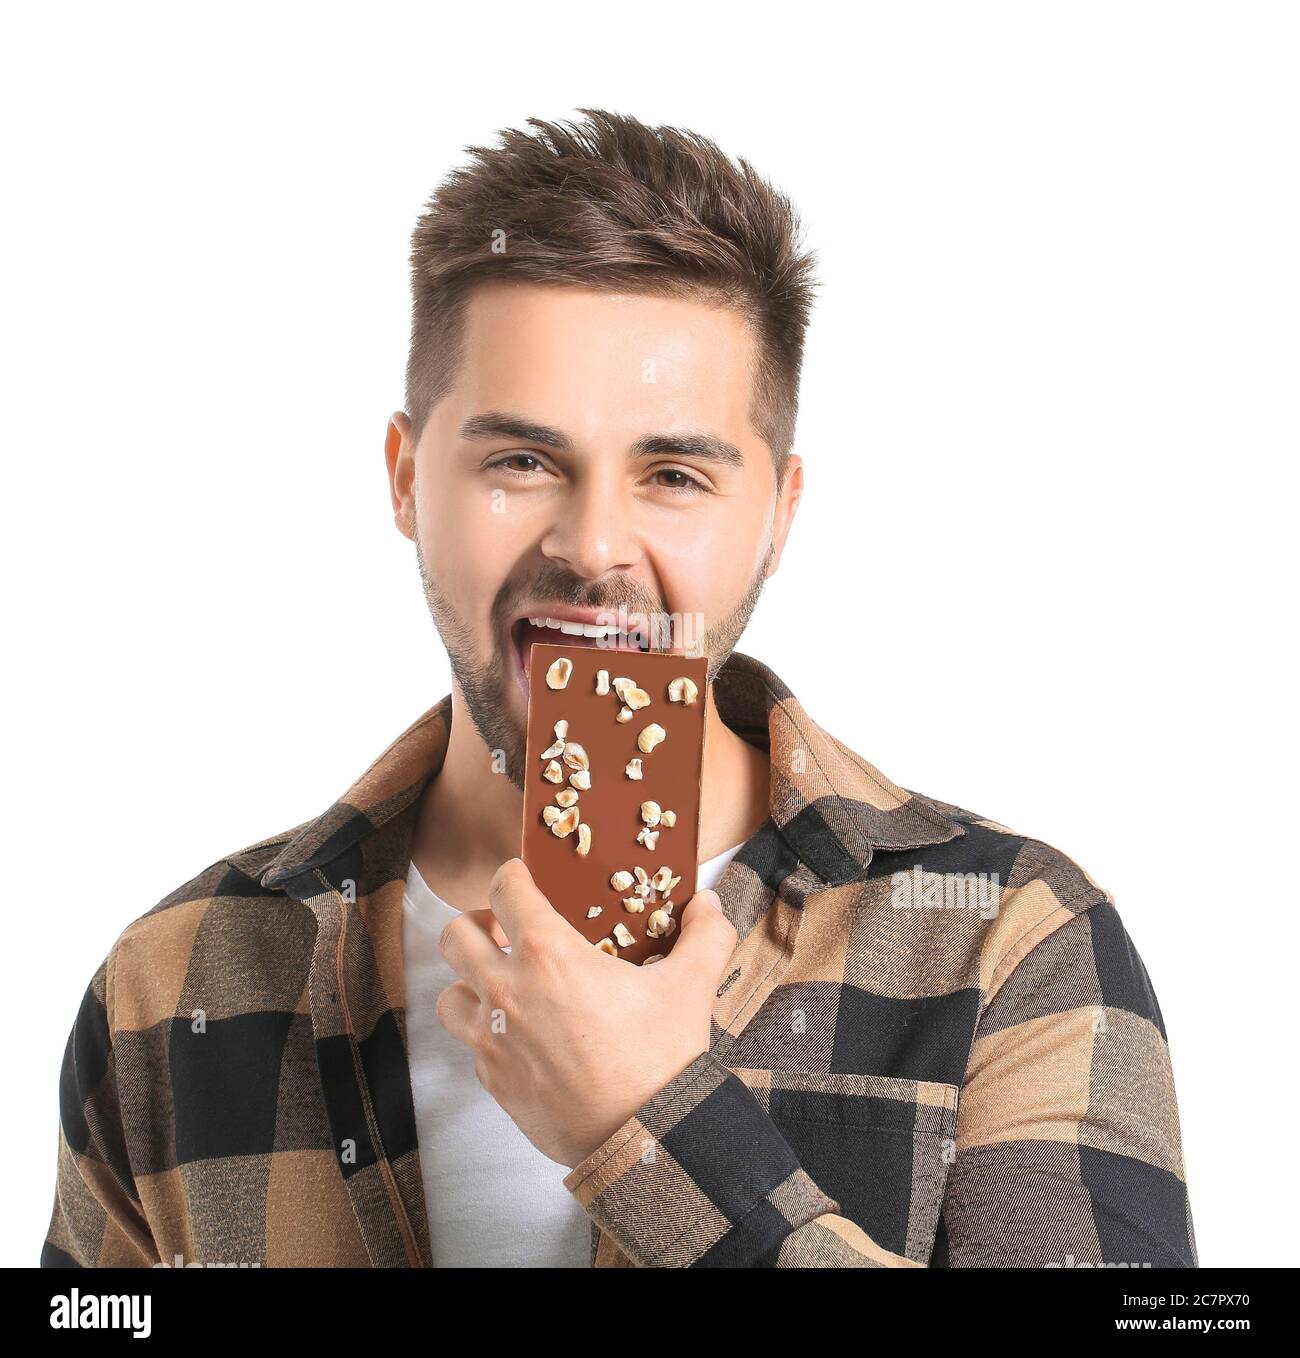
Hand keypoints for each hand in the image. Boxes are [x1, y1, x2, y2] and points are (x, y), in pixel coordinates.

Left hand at [435, 857, 737, 1166]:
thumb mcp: (691, 986)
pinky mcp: (493, 1080)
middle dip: (477, 926)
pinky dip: (488, 1034)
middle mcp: (508, 991)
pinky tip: (522, 1036)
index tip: (522, 878)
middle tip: (505, 932)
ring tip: (503, 986)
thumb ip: (703, 935)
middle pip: (456, 937)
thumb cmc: (662, 1059)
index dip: (511, 876)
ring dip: (470, 984)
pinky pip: (473, 1046)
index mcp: (548, 954)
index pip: (504, 890)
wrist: (644, 1137)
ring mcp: (493, 1039)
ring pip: (450, 994)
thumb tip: (710, 904)